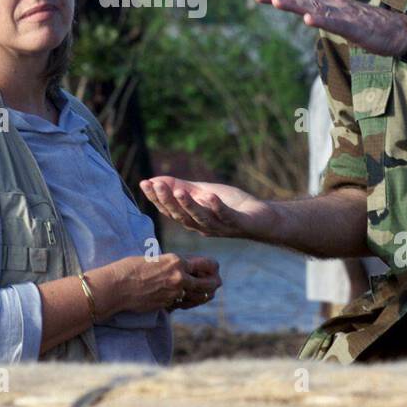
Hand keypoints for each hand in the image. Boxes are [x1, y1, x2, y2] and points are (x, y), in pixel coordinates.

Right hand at [95, 253, 221, 314]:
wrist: (116, 287)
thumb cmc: (130, 268)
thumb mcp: (155, 258)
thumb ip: (173, 264)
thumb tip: (184, 267)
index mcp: (177, 261)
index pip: (207, 264)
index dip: (213, 266)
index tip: (213, 268)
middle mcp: (180, 277)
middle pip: (210, 283)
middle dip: (215, 283)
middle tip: (217, 282)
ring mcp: (174, 293)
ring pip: (200, 297)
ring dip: (204, 295)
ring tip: (206, 292)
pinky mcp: (168, 305)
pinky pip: (185, 304)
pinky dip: (189, 302)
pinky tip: (189, 299)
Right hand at [139, 176, 276, 240]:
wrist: (262, 219)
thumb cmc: (231, 205)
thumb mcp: (202, 192)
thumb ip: (181, 187)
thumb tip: (154, 180)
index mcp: (192, 220)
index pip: (170, 210)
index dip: (157, 198)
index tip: (145, 183)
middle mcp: (203, 226)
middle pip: (181, 215)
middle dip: (168, 200)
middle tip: (156, 185)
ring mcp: (220, 227)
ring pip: (200, 217)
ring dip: (189, 204)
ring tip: (179, 190)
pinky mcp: (237, 224)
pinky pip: (226, 216)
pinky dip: (217, 207)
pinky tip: (209, 196)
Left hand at [251, 0, 406, 56]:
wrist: (399, 31)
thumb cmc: (369, 21)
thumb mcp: (340, 9)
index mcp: (326, 2)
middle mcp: (332, 4)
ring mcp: (343, 15)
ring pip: (315, 8)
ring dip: (295, 4)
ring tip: (275, 1)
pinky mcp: (355, 27)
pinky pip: (336, 24)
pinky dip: (322, 21)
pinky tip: (308, 19)